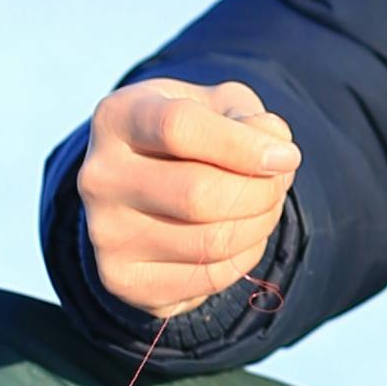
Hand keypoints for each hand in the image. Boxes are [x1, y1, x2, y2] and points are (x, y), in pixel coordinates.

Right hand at [74, 76, 300, 320]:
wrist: (144, 187)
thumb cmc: (190, 137)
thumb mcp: (216, 106)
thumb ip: (249, 117)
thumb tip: (276, 149)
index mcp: (118, 117)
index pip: (180, 128)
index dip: (244, 145)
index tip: (287, 156)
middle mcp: (100, 177)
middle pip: (199, 194)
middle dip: (261, 190)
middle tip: (281, 180)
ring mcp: (105, 234)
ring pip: (212, 241)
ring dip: (262, 223)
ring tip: (266, 204)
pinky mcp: (122, 279)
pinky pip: (209, 277)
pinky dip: (246, 255)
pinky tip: (243, 233)